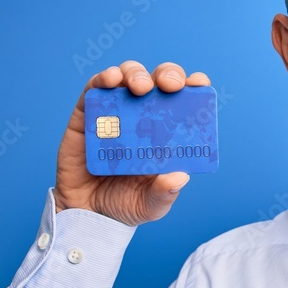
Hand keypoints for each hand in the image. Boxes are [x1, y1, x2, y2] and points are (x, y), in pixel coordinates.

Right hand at [54, 60, 210, 225]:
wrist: (86, 213)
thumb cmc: (125, 204)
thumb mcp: (152, 204)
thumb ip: (165, 192)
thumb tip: (180, 177)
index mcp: (169, 132)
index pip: (187, 100)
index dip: (195, 86)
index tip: (200, 84)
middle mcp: (145, 115)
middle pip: (160, 81)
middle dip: (169, 75)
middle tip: (171, 86)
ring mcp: (117, 110)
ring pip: (130, 75)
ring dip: (136, 73)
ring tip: (141, 87)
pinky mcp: (88, 113)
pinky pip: (95, 88)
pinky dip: (104, 78)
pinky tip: (112, 80)